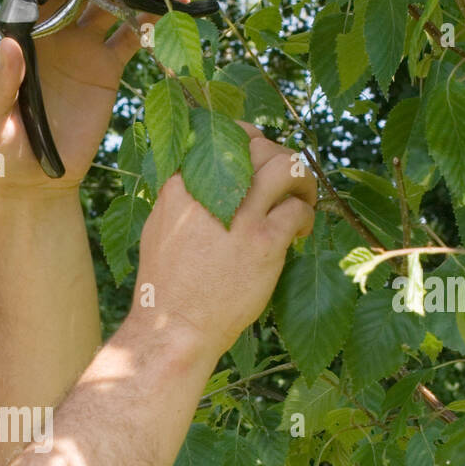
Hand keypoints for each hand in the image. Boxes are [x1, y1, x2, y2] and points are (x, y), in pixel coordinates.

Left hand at [0, 0, 190, 192]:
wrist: (36, 182)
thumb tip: (9, 45)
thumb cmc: (2, 151)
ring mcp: (84, 49)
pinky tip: (174, 9)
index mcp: (27, 34)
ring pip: (113, 6)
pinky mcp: (107, 70)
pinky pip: (132, 38)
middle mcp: (56, 33)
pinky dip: (153, 22)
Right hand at [129, 122, 317, 360]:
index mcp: (181, 186)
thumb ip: (179, 198)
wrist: (174, 328)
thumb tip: (201, 180)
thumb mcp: (159, 230)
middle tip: (286, 182)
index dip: (249, 143)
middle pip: (259, 146)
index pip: (221, 138)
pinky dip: (305, 215)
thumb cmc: (165, 287)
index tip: (258, 160)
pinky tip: (298, 232)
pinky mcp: (264, 241)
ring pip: (286, 166)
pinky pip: (297, 208)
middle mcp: (210, 192)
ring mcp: (240, 216)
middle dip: (279, 158)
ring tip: (302, 198)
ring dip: (302, 179)